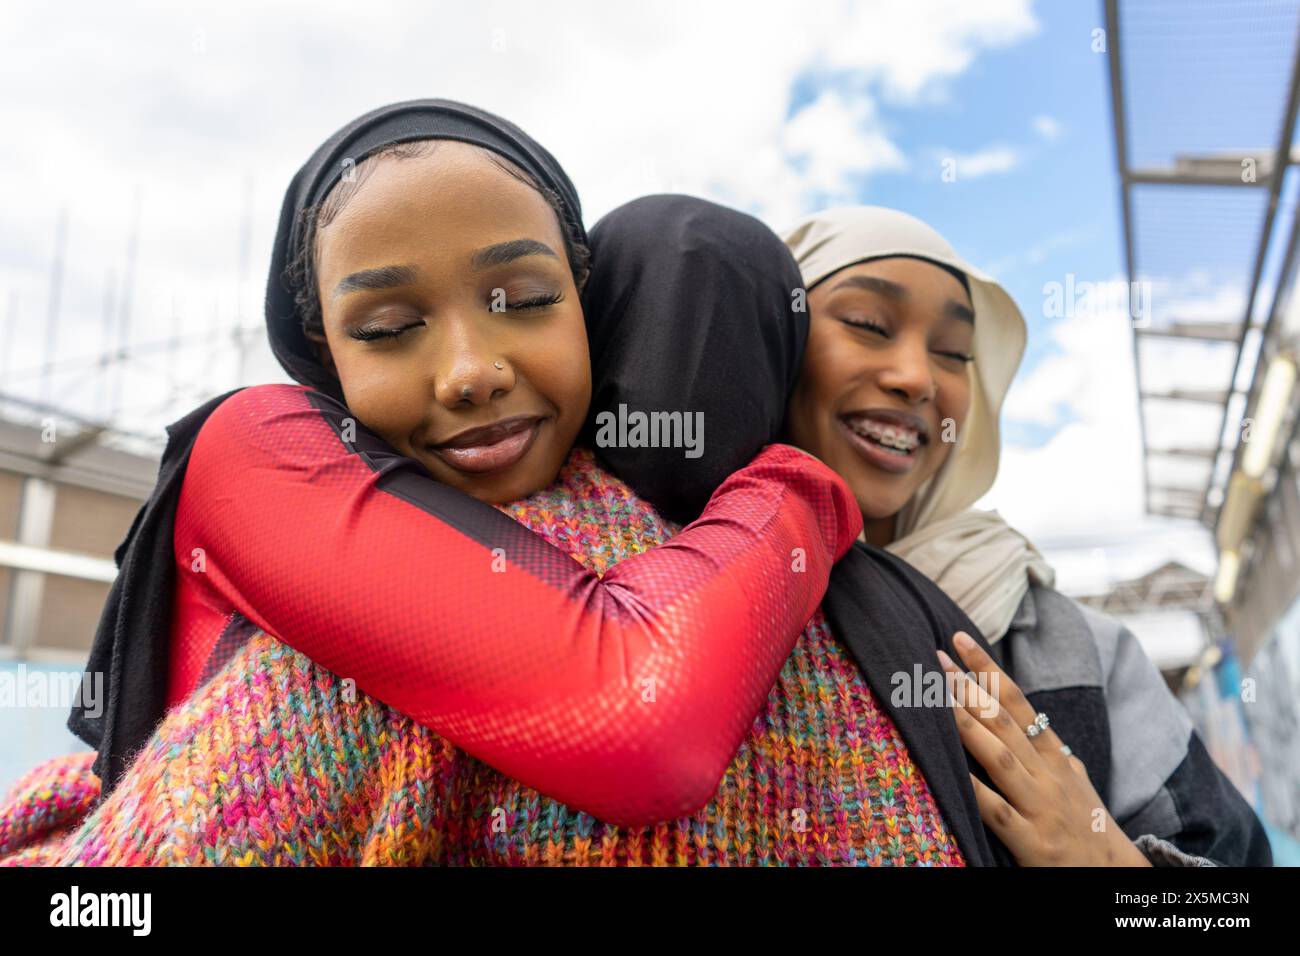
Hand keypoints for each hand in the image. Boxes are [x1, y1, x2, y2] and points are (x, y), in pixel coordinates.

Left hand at [938, 632, 1150, 866]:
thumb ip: (1053, 754)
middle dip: (968, 686)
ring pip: (999, 757)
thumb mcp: (1077, 783)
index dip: (988, 669)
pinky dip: (971, 789)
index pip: (1018, 702)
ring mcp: (1040, 807)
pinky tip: (947, 770)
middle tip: (936, 656)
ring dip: (966, 724)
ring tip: (935, 697)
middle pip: (1003, 721)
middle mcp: (1048, 775)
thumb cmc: (1092, 830)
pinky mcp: (1032, 842)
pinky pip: (995, 812)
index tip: (960, 639)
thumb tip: (1033, 724)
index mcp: (1056, 758)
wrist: (1118, 880)